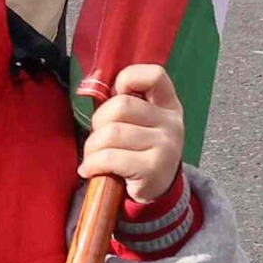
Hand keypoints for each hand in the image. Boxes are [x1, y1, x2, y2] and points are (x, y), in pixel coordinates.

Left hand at [82, 62, 187, 207]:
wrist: (154, 186)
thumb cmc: (137, 148)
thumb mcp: (139, 121)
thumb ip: (124, 102)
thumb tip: (93, 85)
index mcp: (167, 104)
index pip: (154, 75)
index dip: (128, 78)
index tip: (116, 93)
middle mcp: (171, 122)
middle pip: (121, 106)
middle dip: (98, 122)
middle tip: (99, 138)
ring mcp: (166, 146)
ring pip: (111, 133)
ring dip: (92, 147)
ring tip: (95, 157)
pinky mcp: (153, 169)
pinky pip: (110, 158)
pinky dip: (92, 164)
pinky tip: (90, 170)